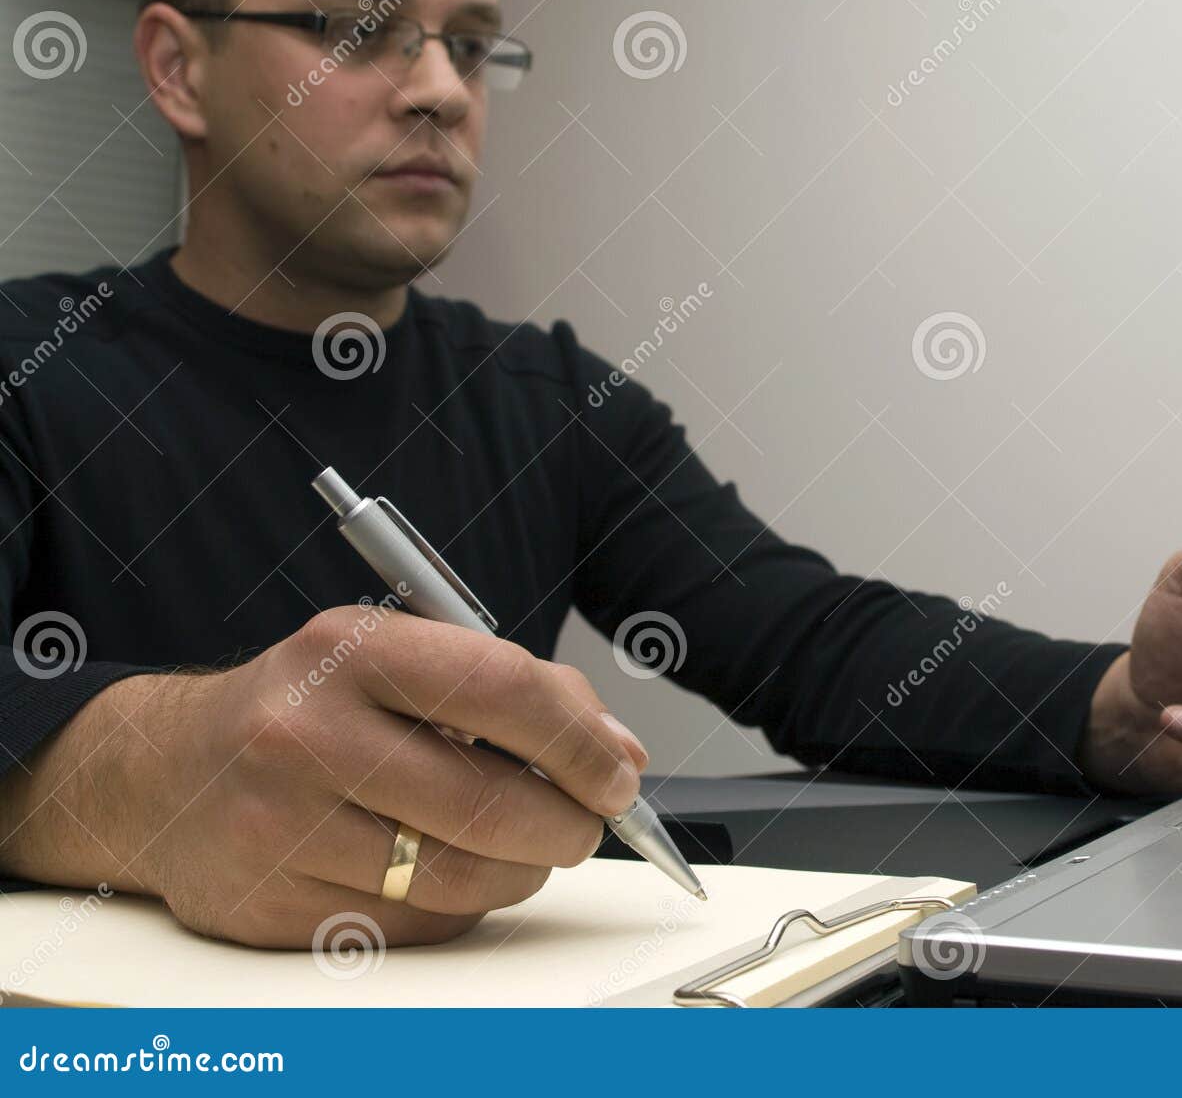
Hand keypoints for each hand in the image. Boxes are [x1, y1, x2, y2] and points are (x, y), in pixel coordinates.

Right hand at [0, 608, 646, 947]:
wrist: (168, 772)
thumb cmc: (311, 707)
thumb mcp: (397, 656)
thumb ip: (514, 689)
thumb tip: (617, 753)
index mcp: (350, 650)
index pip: (500, 688)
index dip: (581, 740)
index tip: (619, 771)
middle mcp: (306, 734)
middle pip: (491, 802)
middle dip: (569, 821)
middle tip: (588, 819)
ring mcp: (284, 827)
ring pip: (462, 878)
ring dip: (522, 869)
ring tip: (523, 844)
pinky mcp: (276, 907)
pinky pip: (417, 926)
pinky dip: (459, 905)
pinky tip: (443, 869)